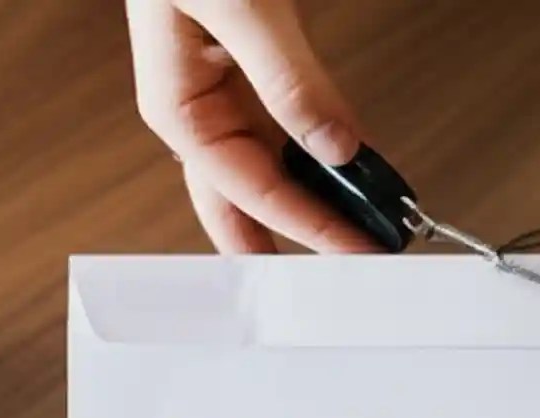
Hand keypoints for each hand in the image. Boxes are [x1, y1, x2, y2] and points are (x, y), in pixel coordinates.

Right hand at [126, 0, 375, 253]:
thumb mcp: (238, 8)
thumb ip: (288, 78)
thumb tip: (334, 147)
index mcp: (179, 108)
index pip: (255, 192)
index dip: (313, 226)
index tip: (360, 248)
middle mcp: (199, 108)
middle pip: (251, 201)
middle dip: (299, 238)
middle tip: (352, 270)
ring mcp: (225, 88)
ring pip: (274, 168)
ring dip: (315, 199)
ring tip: (358, 229)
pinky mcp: (251, 63)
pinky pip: (289, 125)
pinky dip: (322, 152)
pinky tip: (347, 172)